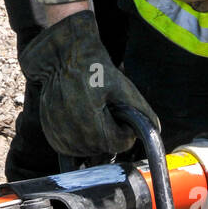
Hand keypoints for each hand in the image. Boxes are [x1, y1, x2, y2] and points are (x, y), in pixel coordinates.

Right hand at [20, 10, 158, 157]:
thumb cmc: (94, 69)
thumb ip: (141, 111)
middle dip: (110, 136)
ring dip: (94, 141)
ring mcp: (58, 132)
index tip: (123, 118)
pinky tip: (82, 123)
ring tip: (94, 116)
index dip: (126, 133)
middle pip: (102, 149)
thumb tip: (156, 129)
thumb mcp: (123, 86)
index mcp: (91, 122)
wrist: (63, 57)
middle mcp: (72, 131)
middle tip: (108, 114)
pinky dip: (79, 141)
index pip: (118, 143)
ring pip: (85, 151)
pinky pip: (69, 147)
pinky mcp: (50, 132)